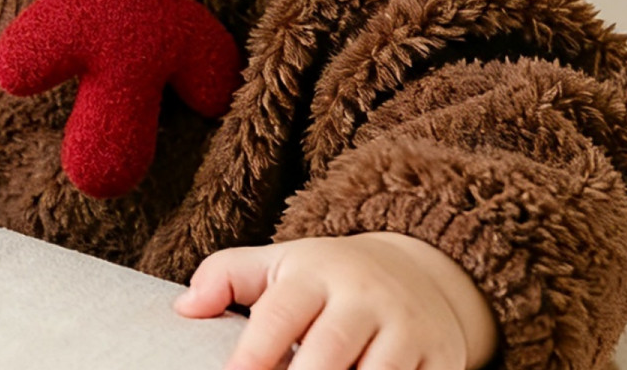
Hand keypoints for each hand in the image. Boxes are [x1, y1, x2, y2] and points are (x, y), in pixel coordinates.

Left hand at [172, 232, 497, 369]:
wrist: (418, 272)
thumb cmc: (326, 281)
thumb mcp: (279, 265)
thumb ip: (227, 277)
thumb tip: (183, 308)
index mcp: (316, 272)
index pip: (279, 314)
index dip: (253, 355)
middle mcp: (364, 296)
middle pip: (329, 352)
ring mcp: (408, 329)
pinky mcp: (443, 360)